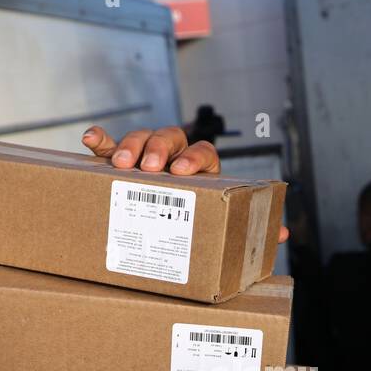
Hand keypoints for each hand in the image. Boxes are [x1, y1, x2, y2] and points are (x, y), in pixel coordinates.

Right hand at [83, 125, 289, 243]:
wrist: (183, 217)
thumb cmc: (206, 217)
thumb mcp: (227, 221)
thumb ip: (251, 225)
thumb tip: (280, 233)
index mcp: (205, 167)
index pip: (203, 151)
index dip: (194, 158)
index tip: (184, 171)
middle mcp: (177, 155)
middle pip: (170, 137)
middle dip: (159, 149)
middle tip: (150, 169)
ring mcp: (149, 155)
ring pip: (141, 139)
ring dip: (130, 147)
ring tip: (120, 165)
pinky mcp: (124, 162)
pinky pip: (111, 147)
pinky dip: (102, 142)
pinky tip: (90, 140)